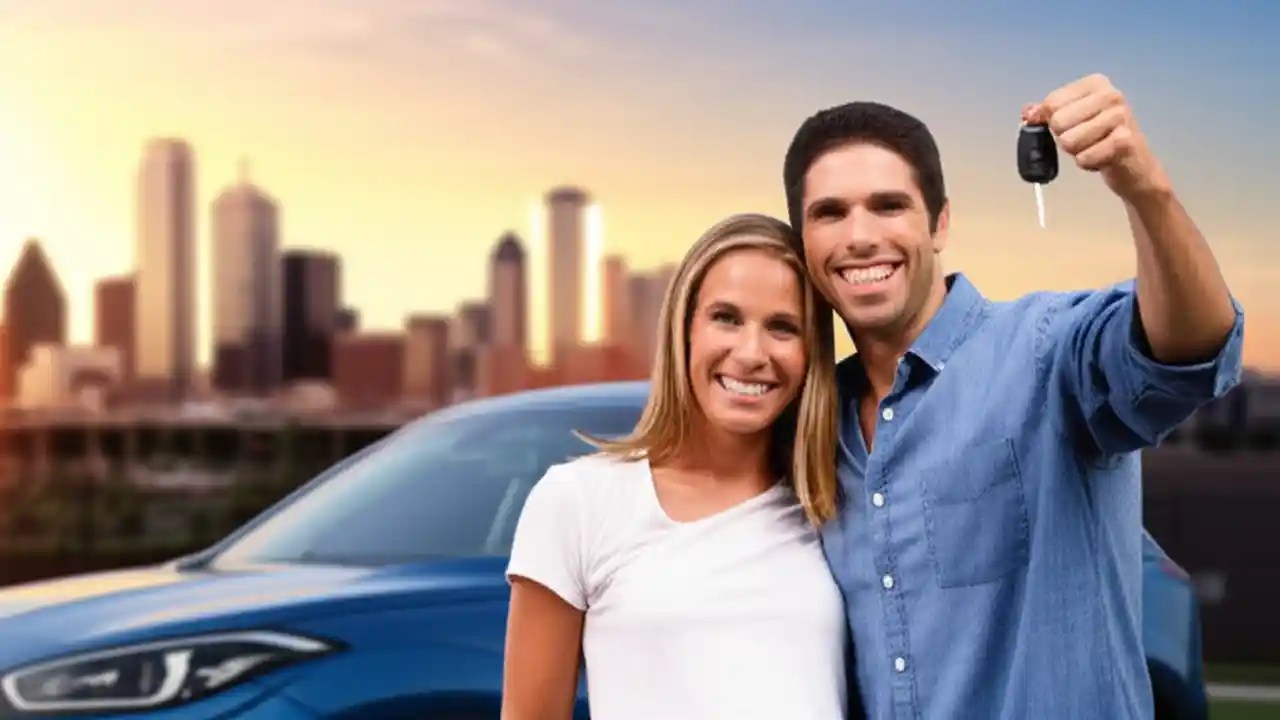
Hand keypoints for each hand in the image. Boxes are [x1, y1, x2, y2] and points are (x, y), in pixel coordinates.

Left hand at [1022, 73, 1170, 200]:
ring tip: (1094, 147)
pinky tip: (1103, 158)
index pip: (1051, 103)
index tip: (1070, 126)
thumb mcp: (1072, 119)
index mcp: (1095, 83)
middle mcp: (1111, 94)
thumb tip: (1028, 112)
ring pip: (1068, 141)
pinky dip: (1088, 163)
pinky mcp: (1124, 141)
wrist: (1135, 164)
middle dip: (1065, 138)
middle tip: (1085, 139)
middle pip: (1058, 122)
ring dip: (1077, 152)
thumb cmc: (1100, 138)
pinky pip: (1083, 158)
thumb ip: (1046, 113)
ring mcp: (1120, 116)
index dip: (1051, 121)